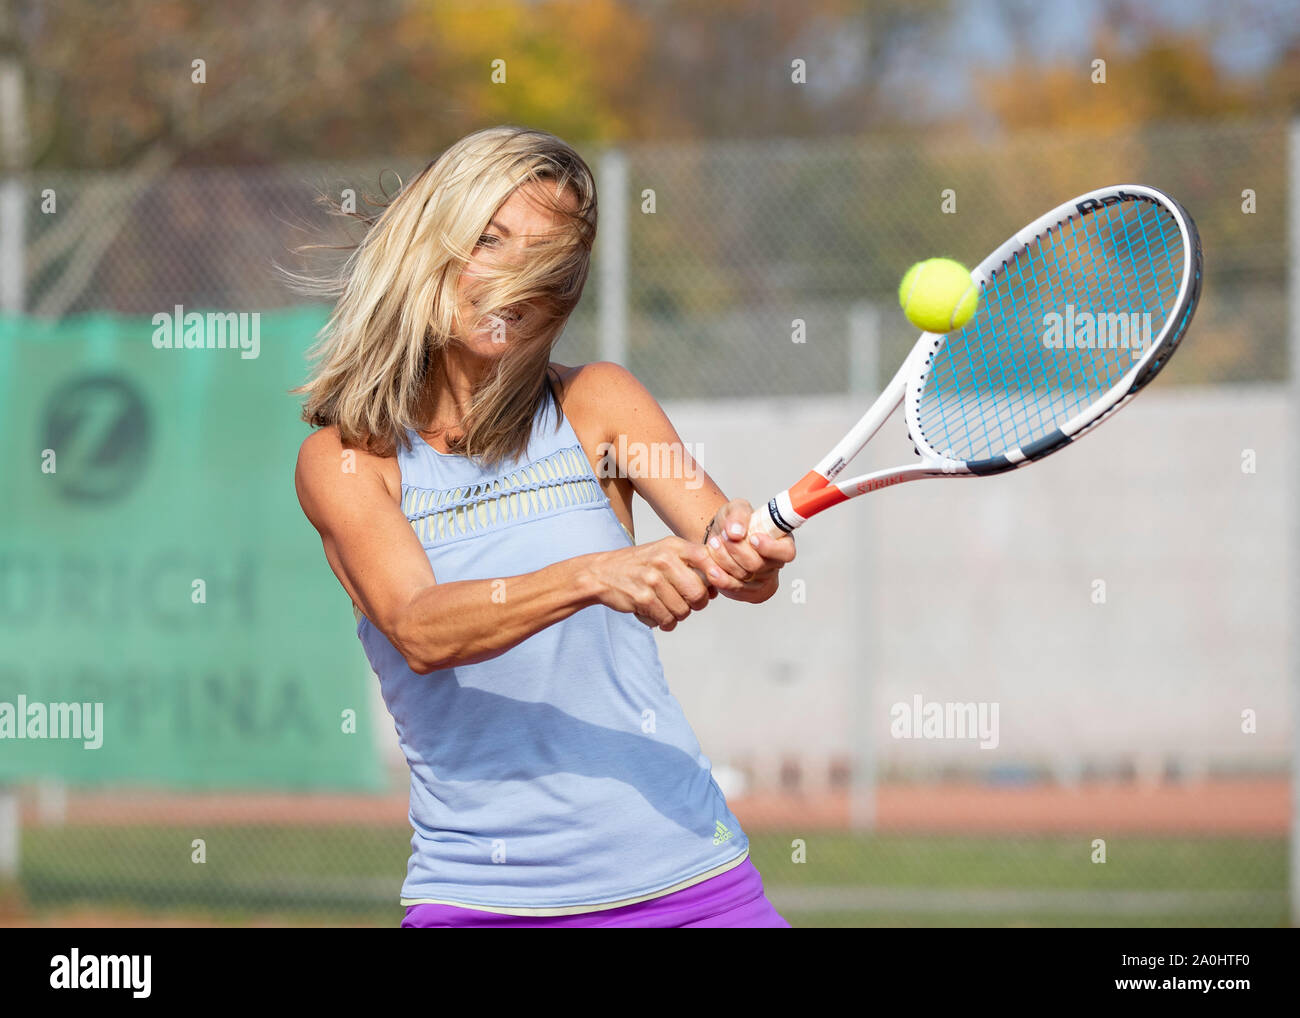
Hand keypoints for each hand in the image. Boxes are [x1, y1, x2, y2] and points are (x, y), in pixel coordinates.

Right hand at [584, 537, 745, 630]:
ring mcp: (652, 579)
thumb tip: (718, 586)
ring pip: (683, 610)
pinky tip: (656, 614)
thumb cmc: (639, 565)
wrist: (601, 573)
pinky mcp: (642, 598)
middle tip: (687, 603)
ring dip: (678, 615)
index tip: (712, 587)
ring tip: (666, 607)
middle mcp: (663, 560)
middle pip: (699, 593)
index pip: (706, 558)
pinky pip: (666, 619)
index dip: (716, 576)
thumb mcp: (664, 552)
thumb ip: (692, 563)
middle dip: (697, 604)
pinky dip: (664, 622)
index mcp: (673, 546)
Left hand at [703, 498, 794, 603]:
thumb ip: (739, 514)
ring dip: (724, 559)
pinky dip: (719, 577)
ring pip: (743, 576)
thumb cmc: (734, 523)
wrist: (719, 539)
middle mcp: (773, 563)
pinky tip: (710, 567)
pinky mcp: (744, 590)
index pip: (786, 552)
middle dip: (737, 550)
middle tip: (724, 536)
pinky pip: (732, 588)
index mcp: (780, 542)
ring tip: (713, 543)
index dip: (770, 548)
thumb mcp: (736, 508)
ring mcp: (759, 579)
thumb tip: (736, 532)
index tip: (752, 538)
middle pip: (758, 565)